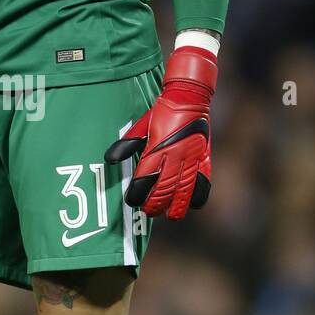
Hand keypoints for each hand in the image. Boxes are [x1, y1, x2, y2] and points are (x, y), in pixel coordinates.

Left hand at [104, 45, 216, 219]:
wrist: (189, 98)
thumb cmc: (162, 112)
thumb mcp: (140, 126)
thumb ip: (127, 144)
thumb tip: (110, 160)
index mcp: (156, 149)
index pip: (144, 180)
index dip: (138, 195)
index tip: (133, 202)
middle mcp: (174, 157)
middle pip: (164, 190)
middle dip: (155, 205)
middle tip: (149, 212)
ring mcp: (191, 159)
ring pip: (184, 192)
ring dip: (176, 207)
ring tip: (169, 215)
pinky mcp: (204, 159)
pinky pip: (204, 184)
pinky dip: (197, 196)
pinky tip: (191, 203)